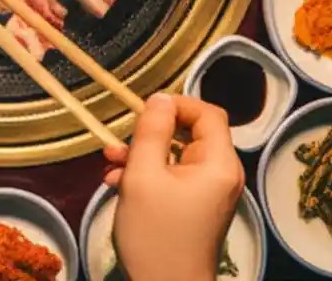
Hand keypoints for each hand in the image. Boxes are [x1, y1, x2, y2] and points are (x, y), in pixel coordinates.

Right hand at [104, 94, 244, 280]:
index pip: (208, 113)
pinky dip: (150, 176)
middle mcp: (222, 175)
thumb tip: (161, 98)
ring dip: (143, 156)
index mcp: (219, 163)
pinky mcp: (197, 210)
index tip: (144, 110)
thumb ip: (152, 132)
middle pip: (191, 134)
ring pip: (177, 157)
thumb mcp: (144, 176)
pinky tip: (119, 185)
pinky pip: (175, 178)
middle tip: (119, 142)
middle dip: (152, 134)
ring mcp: (210, 194)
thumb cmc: (156, 234)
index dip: (178, 104)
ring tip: (110, 165)